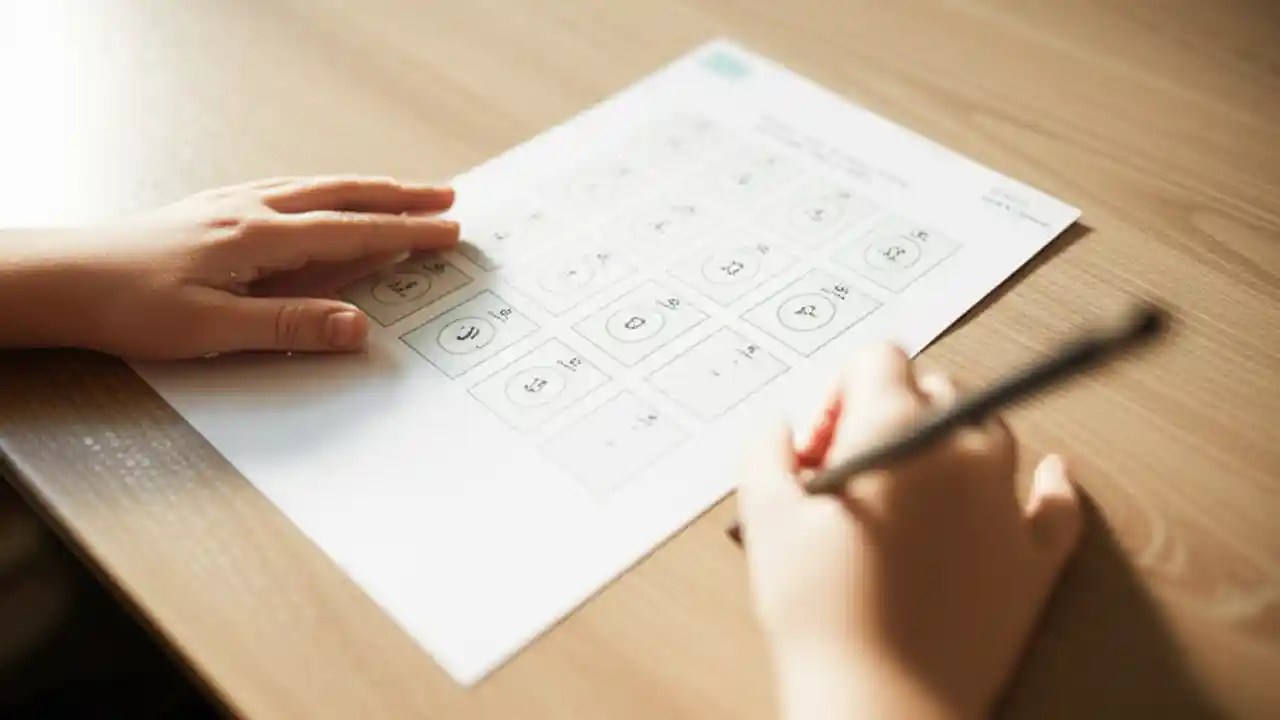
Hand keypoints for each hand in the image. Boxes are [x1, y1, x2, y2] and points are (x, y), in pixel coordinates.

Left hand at [0, 175, 458, 358]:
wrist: (65, 279)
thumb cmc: (132, 307)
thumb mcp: (214, 329)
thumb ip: (291, 325)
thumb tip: (358, 327)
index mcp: (260, 237)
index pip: (351, 232)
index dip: (405, 233)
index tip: (449, 232)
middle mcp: (252, 210)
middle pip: (342, 195)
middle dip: (399, 197)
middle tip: (446, 198)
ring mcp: (232, 204)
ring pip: (316, 186)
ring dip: (366, 189)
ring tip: (403, 192)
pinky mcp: (215, 209)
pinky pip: (288, 189)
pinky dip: (326, 189)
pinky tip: (325, 196)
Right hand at [737, 344, 1082, 719]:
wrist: (878, 699)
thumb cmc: (819, 610)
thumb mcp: (762, 516)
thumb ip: (766, 450)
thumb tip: (783, 431)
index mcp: (894, 426)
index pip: (878, 360)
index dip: (840, 395)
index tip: (823, 443)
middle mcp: (958, 449)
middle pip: (933, 389)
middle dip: (890, 414)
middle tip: (853, 470)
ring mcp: (1003, 501)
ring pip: (990, 432)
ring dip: (951, 442)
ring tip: (912, 491)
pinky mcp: (1033, 556)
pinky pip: (1058, 502)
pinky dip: (1051, 485)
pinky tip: (1051, 475)